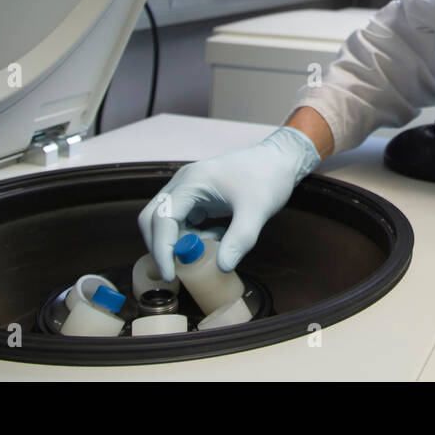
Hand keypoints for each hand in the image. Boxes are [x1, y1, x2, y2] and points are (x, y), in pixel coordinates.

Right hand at [138, 126, 320, 279]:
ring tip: (212, 246)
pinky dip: (192, 236)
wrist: (280, 160)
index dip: (162, 248)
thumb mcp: (257, 211)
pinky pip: (182, 221)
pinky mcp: (197, 197)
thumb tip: (221, 267)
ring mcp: (188, 189)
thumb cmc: (268, 178)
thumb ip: (239, 239)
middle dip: (163, 246)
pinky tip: (217, 237)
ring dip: (181, 242)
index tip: (170, 273)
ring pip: (166, 222)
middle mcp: (184, 183)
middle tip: (180, 268)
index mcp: (193, 181)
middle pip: (153, 219)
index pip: (162, 218)